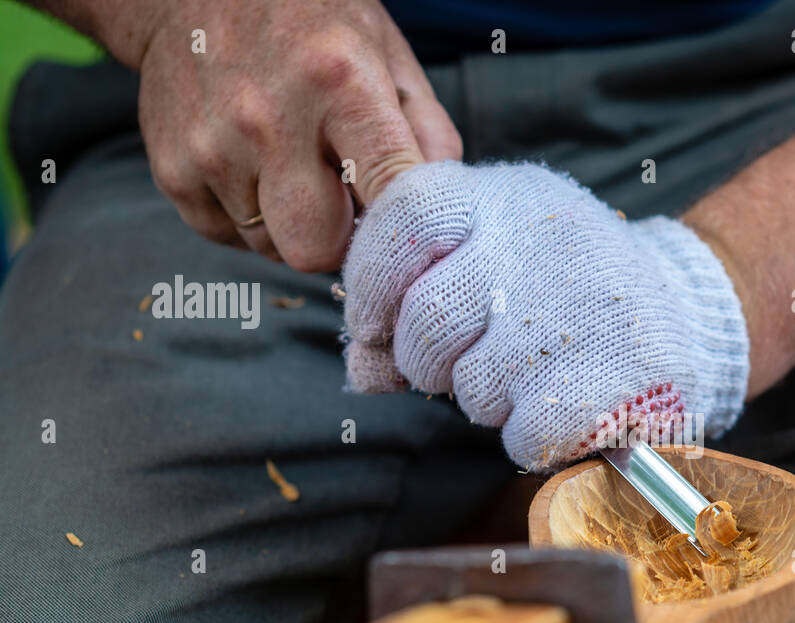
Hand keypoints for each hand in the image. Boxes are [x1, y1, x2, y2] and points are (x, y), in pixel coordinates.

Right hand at [129, 0, 460, 269]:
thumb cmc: (311, 25)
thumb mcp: (388, 56)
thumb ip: (428, 135)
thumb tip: (446, 209)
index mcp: (339, 84)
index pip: (390, 194)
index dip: (404, 228)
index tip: (408, 232)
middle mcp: (269, 119)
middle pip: (317, 250)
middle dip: (338, 239)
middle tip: (342, 199)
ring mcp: (213, 149)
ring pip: (272, 249)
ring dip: (292, 225)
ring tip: (291, 168)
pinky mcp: (172, 170)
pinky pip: (229, 237)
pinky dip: (248, 217)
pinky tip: (252, 168)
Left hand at [341, 161, 750, 470]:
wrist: (683, 313)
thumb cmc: (563, 286)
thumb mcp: (495, 255)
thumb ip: (415, 295)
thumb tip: (363, 367)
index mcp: (503, 200)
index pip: (405, 218)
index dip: (372, 281)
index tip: (376, 323)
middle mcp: (536, 246)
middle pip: (426, 321)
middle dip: (426, 361)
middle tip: (460, 362)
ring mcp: (571, 315)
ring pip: (471, 388)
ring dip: (485, 399)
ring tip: (530, 372)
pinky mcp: (601, 383)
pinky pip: (521, 435)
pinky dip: (532, 435)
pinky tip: (563, 403)